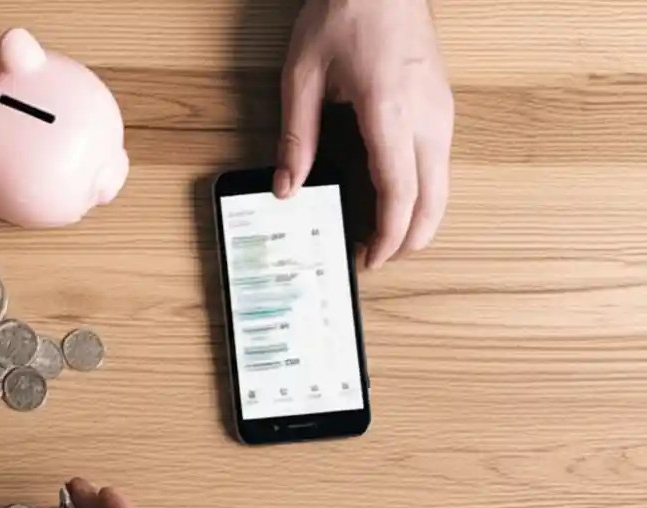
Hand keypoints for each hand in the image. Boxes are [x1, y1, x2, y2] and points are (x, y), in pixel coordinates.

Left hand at [277, 0, 454, 268]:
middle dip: (411, 239)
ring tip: (384, 235)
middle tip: (378, 259)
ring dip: (420, 217)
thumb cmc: (345, 12)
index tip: (369, 259)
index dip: (387, 236)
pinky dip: (424, 190)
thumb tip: (287, 186)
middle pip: (434, 200)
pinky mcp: (443, 103)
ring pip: (444, 183)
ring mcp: (442, 109)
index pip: (399, 194)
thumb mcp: (302, 75)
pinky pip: (440, 161)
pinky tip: (397, 196)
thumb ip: (296, 137)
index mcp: (391, 112)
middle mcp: (428, 116)